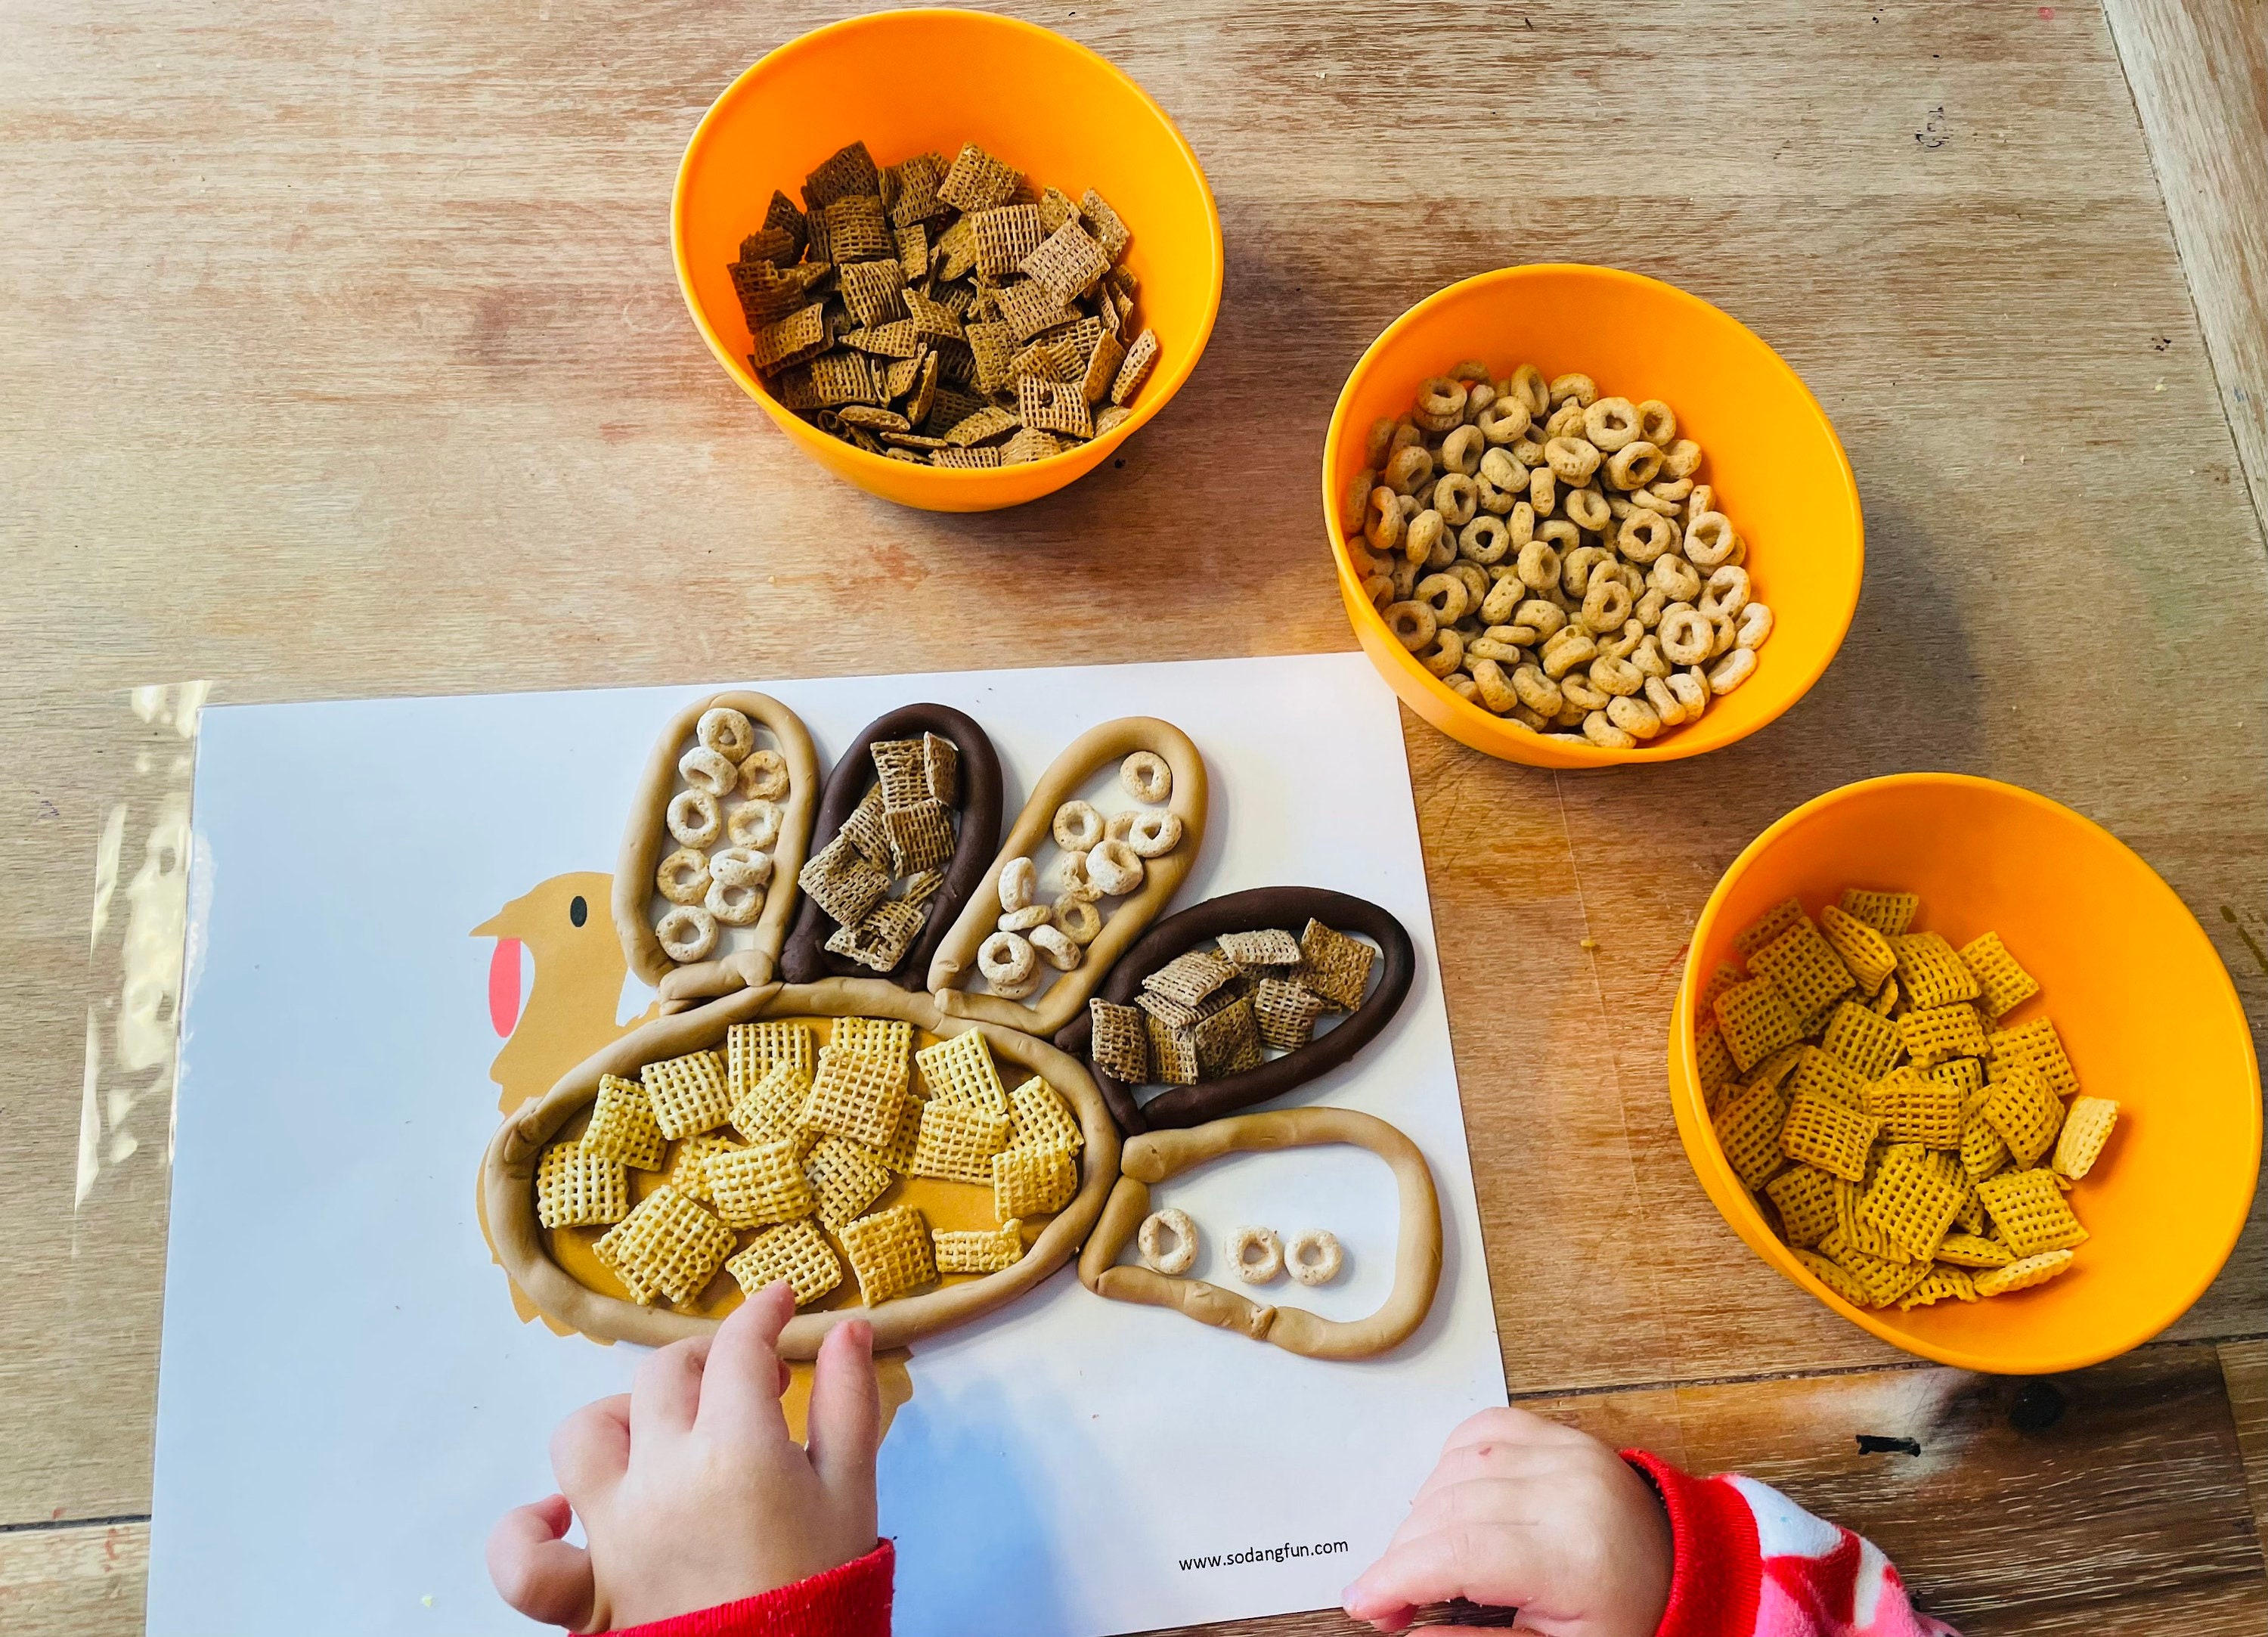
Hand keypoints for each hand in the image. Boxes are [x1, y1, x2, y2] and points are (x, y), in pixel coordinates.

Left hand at [487, 1284, 879, 1631]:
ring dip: (621, 1416)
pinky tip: (560, 1514)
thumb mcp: (853, 1492)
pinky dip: (527, 1531)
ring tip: (661, 1430)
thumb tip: (844, 1326)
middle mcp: (662, 1479)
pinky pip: (523, 1562)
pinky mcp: (586, 1594)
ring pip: (583, 1437)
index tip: (780, 1307)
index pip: (738, 1348)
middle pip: (664, 1375)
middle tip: (748, 1381)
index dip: (761, 1314)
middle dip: (708, 1359)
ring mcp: (614, 1535)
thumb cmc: (826, 1588)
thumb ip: (848, 1404)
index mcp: (736, 1451)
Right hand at [1342, 1407, 1671, 1636]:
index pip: (1457, 1554)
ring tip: (1422, 1559)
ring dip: (1421, 1513)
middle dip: (1402, 1557)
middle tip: (1391, 1602)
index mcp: (1577, 1559)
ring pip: (1456, 1467)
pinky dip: (1451, 1461)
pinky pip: (1484, 1429)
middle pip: (1447, 1511)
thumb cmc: (1630, 1621)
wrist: (1692, 1579)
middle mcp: (1572, 1494)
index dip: (1397, 1577)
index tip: (1364, 1601)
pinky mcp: (1566, 1436)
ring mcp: (1570, 1456)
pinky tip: (1448, 1500)